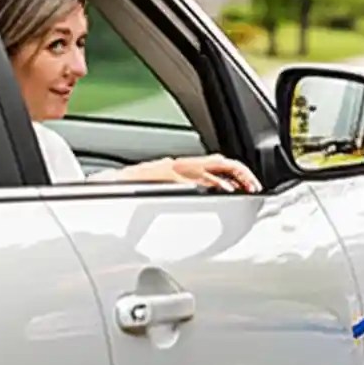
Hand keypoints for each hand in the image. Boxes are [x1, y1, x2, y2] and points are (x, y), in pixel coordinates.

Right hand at [111, 155, 261, 191]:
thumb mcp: (165, 190)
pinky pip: (189, 177)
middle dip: (240, 173)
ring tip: (243, 188)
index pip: (217, 165)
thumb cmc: (135, 191)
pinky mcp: (162, 175)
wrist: (108, 186)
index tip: (251, 186)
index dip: (238, 173)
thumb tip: (206, 202)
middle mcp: (179, 165)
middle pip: (218, 162)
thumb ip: (185, 193)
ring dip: (229, 177)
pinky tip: (220, 190)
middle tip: (255, 187)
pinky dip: (206, 182)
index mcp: (181, 168)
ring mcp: (171, 168)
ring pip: (208, 167)